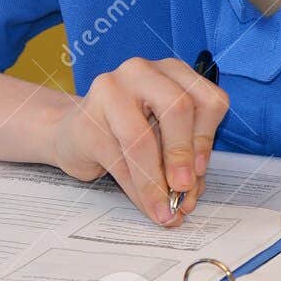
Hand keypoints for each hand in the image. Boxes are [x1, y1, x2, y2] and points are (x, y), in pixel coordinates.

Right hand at [47, 56, 228, 225]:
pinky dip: (137, 189)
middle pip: (178, 108)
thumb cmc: (126, 129)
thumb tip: (192, 191)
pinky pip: (118, 160)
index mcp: (172, 71)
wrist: (73, 131)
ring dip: (156, 182)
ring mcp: (110, 90)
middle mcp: (142, 72)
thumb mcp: (164, 134)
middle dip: (183, 154)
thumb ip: (183, 155)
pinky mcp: (87, 119)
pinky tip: (146, 204)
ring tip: (165, 209)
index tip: (201, 169)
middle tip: (184, 188)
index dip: (208, 138)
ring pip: (143, 138)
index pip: (207, 99)